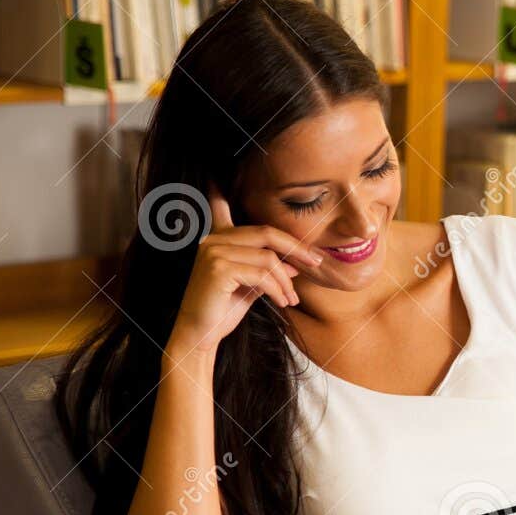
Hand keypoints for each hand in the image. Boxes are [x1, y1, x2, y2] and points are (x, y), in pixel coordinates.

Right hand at [166, 188, 325, 355]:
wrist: (199, 336)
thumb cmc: (222, 310)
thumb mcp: (251, 286)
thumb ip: (270, 270)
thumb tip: (297, 264)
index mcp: (217, 238)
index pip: (220, 206)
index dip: (219, 191)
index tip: (217, 178)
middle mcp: (213, 240)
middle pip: (266, 233)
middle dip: (296, 248)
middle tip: (316, 262)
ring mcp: (213, 252)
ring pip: (268, 258)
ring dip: (287, 280)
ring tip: (291, 298)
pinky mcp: (219, 269)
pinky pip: (262, 274)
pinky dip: (278, 289)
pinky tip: (283, 302)